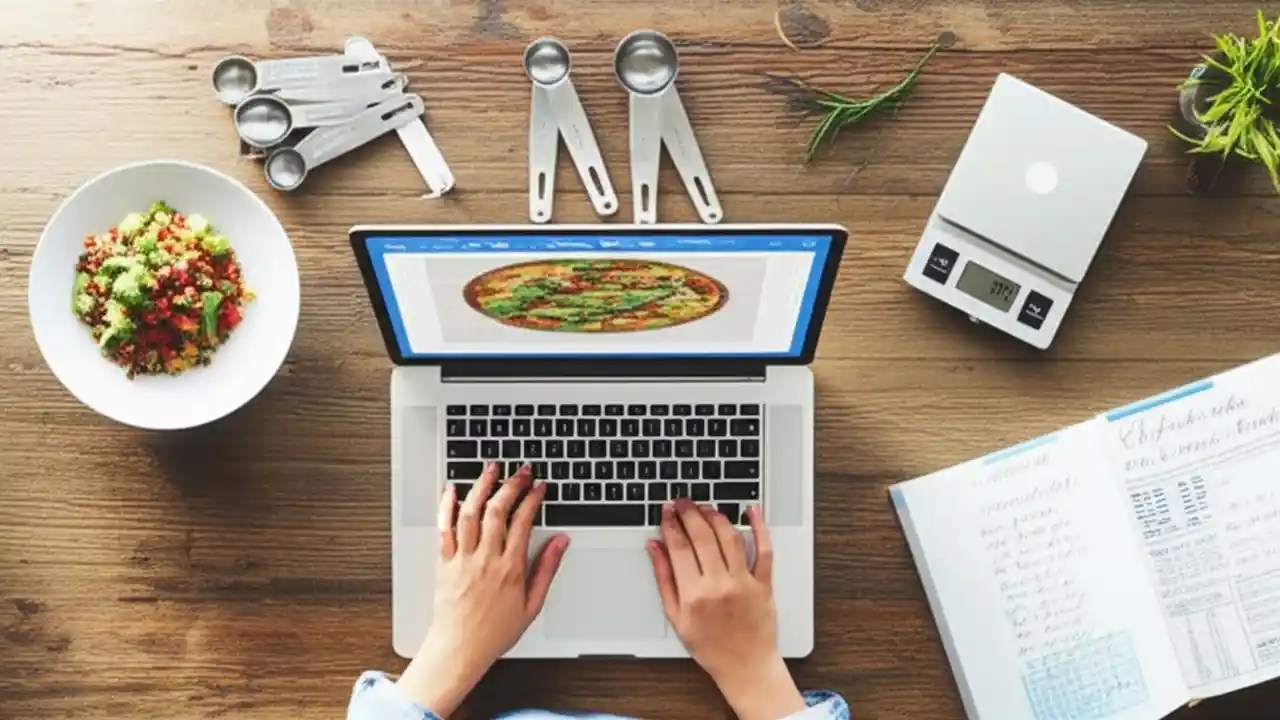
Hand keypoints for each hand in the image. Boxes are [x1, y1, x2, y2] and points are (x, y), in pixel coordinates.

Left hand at [397, 462, 569, 716]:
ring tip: (491, 469)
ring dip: (481, 486)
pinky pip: (444, 528)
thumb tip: (561, 543)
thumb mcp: (532, 604)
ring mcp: (463, 559)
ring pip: (471, 513)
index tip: (539, 486)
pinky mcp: (444, 562)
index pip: (523, 522)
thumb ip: (547, 569)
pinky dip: (447, 506)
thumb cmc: (494, 631)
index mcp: (510, 569)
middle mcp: (486, 560)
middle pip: (498, 511)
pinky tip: (452, 490)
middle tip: (520, 471)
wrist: (459, 648)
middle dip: (511, 485)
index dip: (533, 499)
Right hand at [647, 499, 804, 719]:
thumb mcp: (676, 617)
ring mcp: (743, 583)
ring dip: (716, 515)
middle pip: (702, 536)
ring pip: (729, 537)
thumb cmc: (710, 647)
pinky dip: (759, 528)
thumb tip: (654, 548)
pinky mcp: (764, 584)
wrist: (746, 667)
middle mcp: (719, 585)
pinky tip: (751, 511)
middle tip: (682, 502)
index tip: (666, 510)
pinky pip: (764, 550)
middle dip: (689, 512)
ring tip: (705, 506)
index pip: (679, 547)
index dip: (670, 523)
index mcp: (694, 595)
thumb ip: (664, 579)